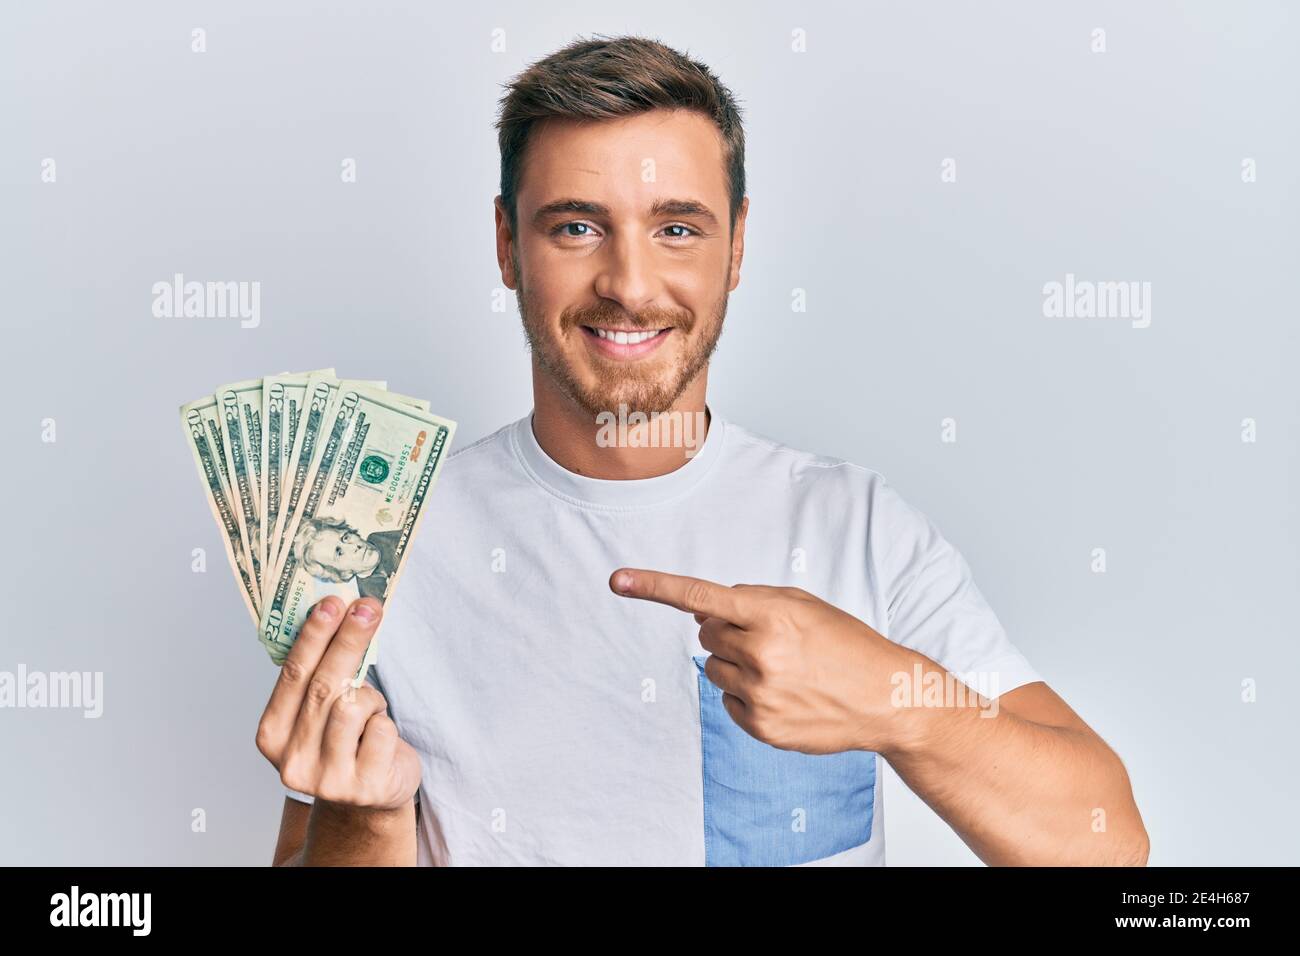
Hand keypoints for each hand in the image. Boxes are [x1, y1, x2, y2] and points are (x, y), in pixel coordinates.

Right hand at [255, 596, 420, 810]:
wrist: (372, 795)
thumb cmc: (345, 740)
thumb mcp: (320, 711)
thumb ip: (318, 674)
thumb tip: (337, 609)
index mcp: (272, 735)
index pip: (293, 675)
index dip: (314, 636)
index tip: (332, 602)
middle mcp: (293, 761)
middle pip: (323, 686)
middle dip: (348, 640)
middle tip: (367, 608)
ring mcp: (328, 780)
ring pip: (353, 707)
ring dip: (370, 697)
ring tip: (371, 707)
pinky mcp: (364, 788)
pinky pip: (382, 730)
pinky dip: (386, 724)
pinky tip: (380, 737)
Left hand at [610, 568, 921, 754]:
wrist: (888, 698)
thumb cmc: (846, 644)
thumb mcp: (804, 606)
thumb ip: (750, 601)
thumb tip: (700, 612)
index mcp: (771, 615)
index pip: (699, 596)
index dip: (653, 586)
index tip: (617, 580)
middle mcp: (760, 653)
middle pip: (705, 634)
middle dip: (726, 632)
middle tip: (768, 640)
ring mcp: (759, 693)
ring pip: (714, 669)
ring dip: (736, 664)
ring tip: (783, 669)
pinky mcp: (760, 726)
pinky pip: (728, 702)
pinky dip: (747, 696)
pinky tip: (785, 694)